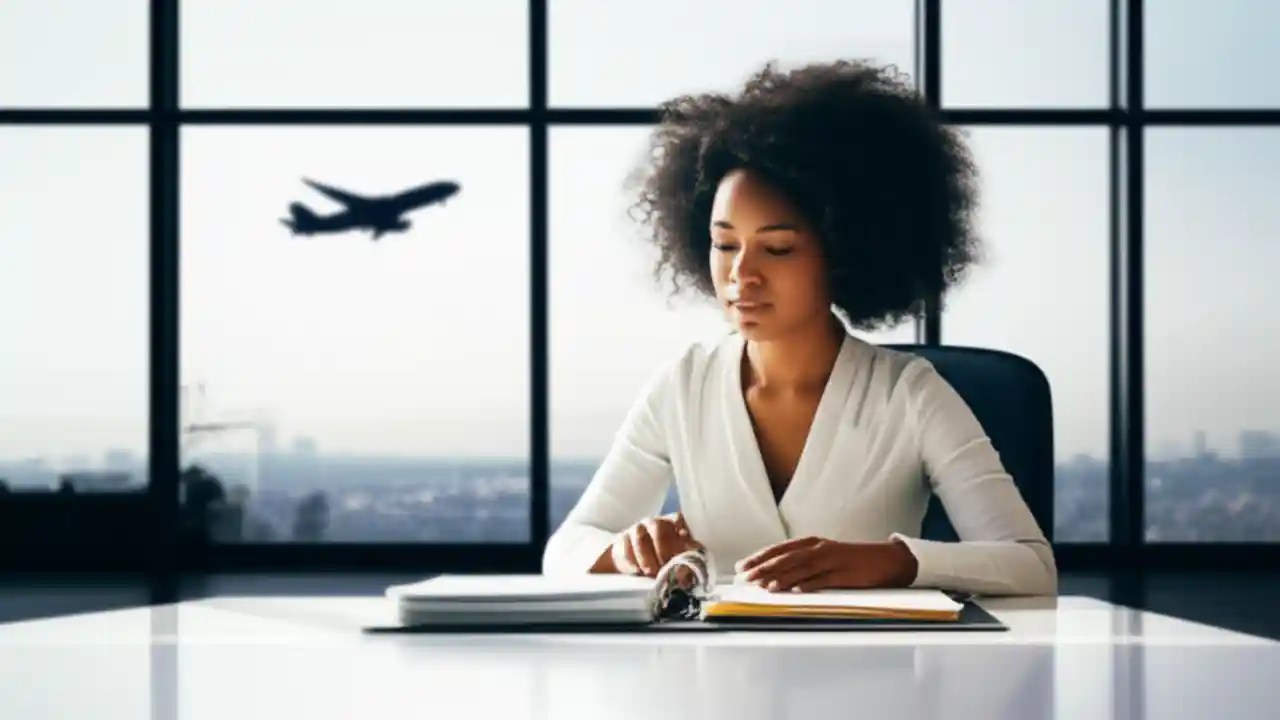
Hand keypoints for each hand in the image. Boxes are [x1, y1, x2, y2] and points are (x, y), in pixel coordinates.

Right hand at [606, 512, 703, 577]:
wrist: (632, 562)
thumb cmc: (659, 558)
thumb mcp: (675, 557)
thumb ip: (684, 560)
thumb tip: (689, 571)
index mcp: (671, 524)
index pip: (677, 519)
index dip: (681, 528)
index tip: (683, 541)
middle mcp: (653, 523)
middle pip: (658, 527)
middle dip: (662, 548)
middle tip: (665, 565)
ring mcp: (636, 529)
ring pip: (640, 536)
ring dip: (646, 556)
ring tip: (651, 572)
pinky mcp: (622, 539)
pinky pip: (625, 547)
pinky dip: (632, 560)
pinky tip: (637, 571)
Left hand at [734, 537, 918, 591]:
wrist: (887, 560)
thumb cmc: (853, 561)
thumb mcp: (825, 557)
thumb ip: (804, 564)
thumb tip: (776, 576)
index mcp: (812, 543)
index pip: (780, 549)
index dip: (760, 557)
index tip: (743, 566)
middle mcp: (820, 548)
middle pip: (787, 557)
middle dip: (764, 568)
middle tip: (747, 577)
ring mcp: (833, 560)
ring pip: (802, 567)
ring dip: (782, 577)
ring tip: (766, 586)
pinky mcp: (846, 573)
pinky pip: (824, 579)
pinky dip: (809, 584)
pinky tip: (796, 590)